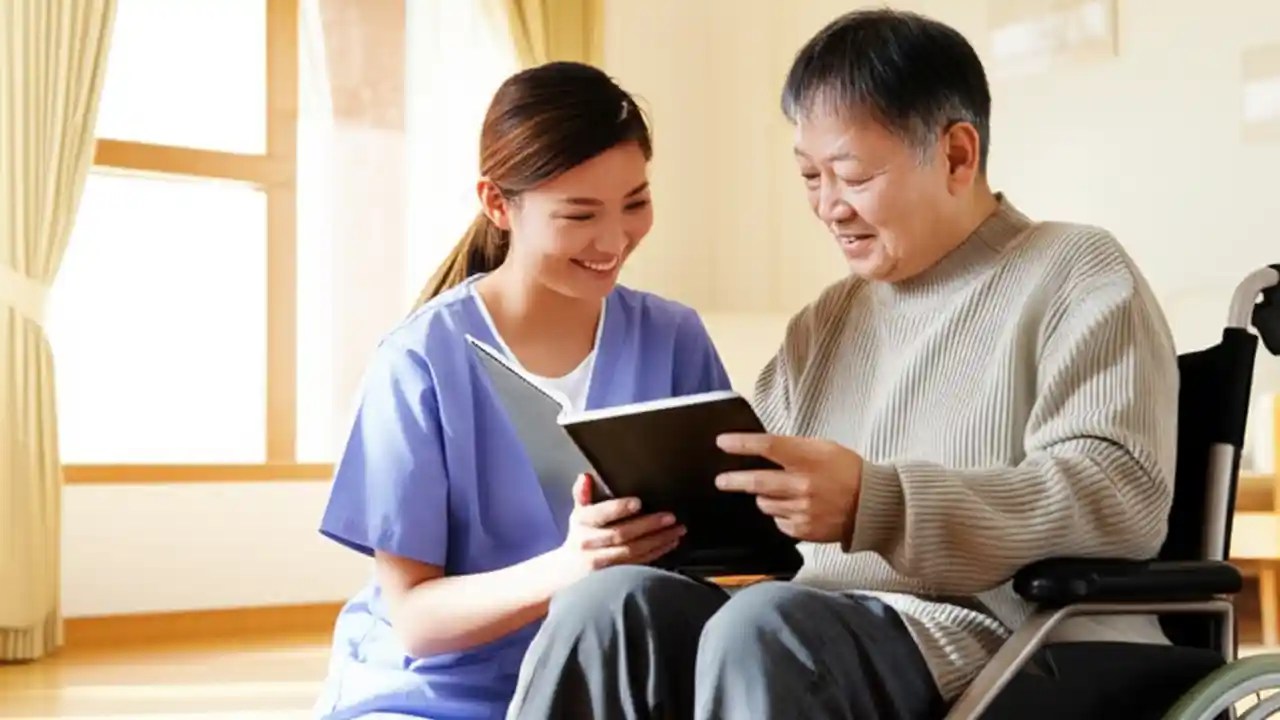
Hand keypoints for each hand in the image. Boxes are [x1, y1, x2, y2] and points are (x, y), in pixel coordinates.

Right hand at [553, 474, 684, 582]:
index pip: (600, 515)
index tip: (638, 502)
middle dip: (648, 525)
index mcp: (582, 523)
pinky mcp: (614, 576)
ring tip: (677, 530)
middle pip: (621, 534)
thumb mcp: (578, 514)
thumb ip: (583, 495)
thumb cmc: (580, 536)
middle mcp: (589, 543)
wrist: (568, 572)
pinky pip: (639, 563)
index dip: (618, 509)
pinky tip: (671, 542)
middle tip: (670, 517)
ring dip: (658, 540)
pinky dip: (657, 552)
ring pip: (633, 551)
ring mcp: (602, 562)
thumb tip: (585, 476)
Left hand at [715, 433, 862, 542]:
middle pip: (756, 481)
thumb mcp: (823, 448)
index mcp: (808, 459)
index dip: (741, 444)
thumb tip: (762, 448)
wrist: (872, 504)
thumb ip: (793, 448)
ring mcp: (802, 510)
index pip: (767, 447)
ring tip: (779, 492)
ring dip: (763, 497)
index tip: (722, 443)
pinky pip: (778, 521)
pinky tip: (795, 508)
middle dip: (733, 480)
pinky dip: (780, 514)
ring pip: (764, 503)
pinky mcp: (803, 530)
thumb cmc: (847, 472)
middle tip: (721, 480)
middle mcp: (802, 485)